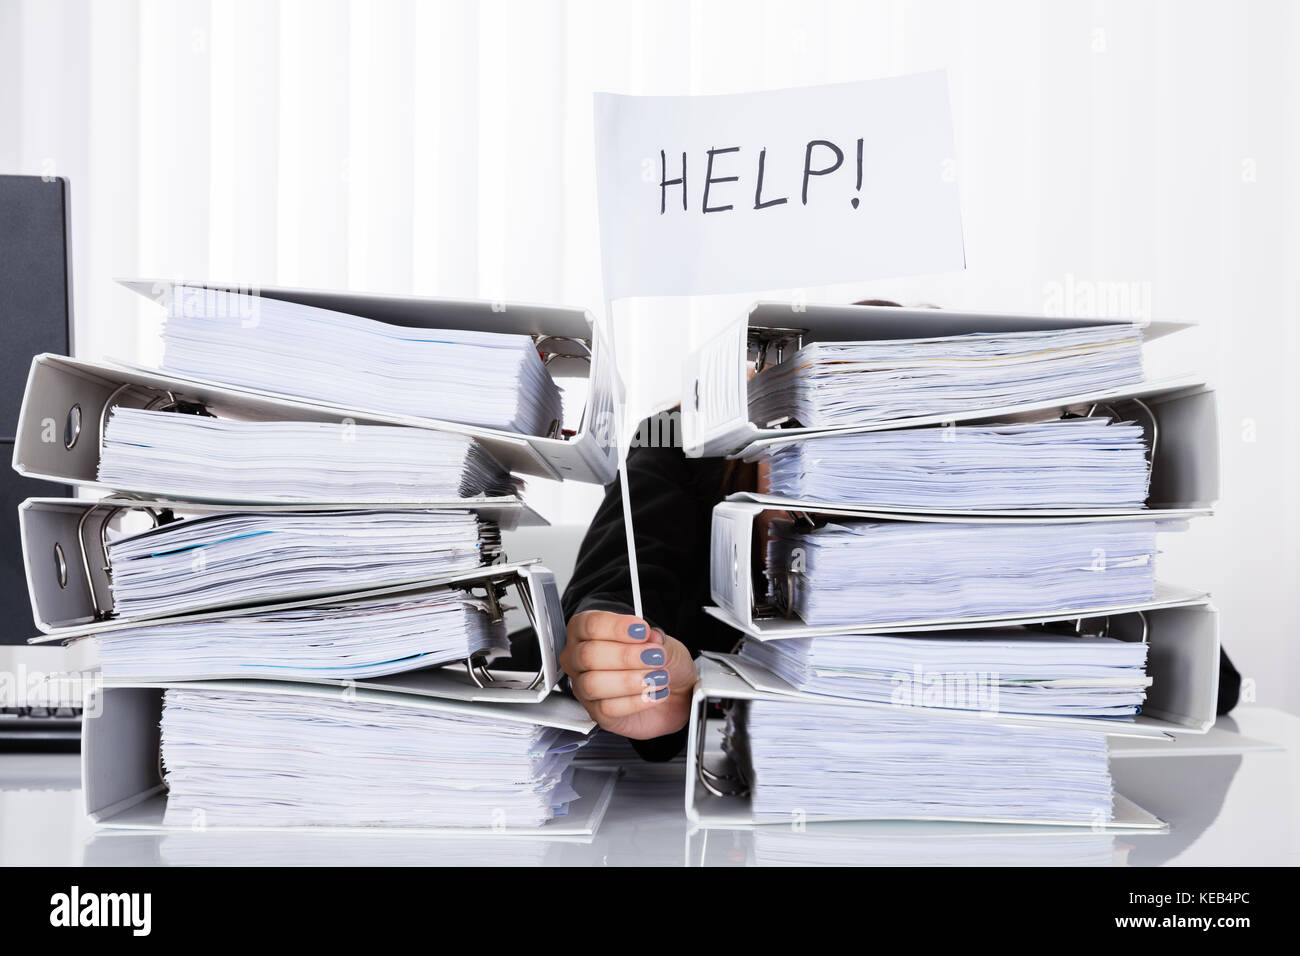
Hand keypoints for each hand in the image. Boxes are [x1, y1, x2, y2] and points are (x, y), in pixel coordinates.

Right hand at [560, 610, 696, 740]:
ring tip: (657, 677)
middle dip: (626, 656)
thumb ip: (653, 638)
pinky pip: (607, 708)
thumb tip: (649, 639)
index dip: (617, 628)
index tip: (642, 631)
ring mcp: (584, 687)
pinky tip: (653, 694)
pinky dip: (635, 701)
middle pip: (588, 655)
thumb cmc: (657, 660)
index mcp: (586, 631)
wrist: (673, 689)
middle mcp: (578, 658)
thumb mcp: (661, 641)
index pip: (590, 625)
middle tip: (655, 657)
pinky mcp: (596, 713)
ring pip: (593, 684)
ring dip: (630, 680)